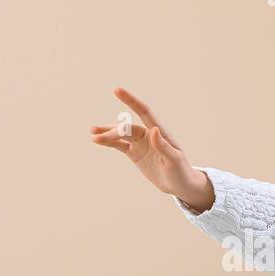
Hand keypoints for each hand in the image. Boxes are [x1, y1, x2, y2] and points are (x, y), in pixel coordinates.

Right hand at [90, 87, 208, 205]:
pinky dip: (108, 142)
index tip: (117, 90)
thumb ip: (164, 146)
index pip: (144, 111)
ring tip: (93, 135)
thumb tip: (153, 130)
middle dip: (113, 132)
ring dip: (107, 134)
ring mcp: (140, 143)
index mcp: (160, 132)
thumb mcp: (174, 160)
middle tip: (98, 137)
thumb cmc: (181, 172)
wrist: (180, 185)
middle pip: (128, 128)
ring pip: (121, 135)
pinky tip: (97, 140)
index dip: (131, 100)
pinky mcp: (135, 153)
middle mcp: (149, 134)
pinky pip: (119, 145)